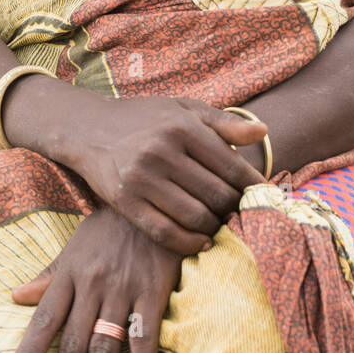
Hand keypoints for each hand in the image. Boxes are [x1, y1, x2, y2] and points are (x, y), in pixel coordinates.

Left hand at [7, 208, 181, 352]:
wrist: (151, 198)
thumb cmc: (110, 225)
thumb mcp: (75, 244)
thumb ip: (49, 274)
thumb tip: (16, 297)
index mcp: (70, 274)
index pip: (44, 320)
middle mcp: (92, 284)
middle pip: (74, 343)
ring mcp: (123, 287)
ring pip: (106, 345)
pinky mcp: (152, 289)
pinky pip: (145, 333)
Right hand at [58, 94, 266, 255]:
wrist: (88, 128)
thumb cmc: (144, 118)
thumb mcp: (183, 109)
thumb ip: (223, 123)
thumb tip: (264, 132)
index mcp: (181, 126)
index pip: (231, 167)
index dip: (253, 187)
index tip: (265, 198)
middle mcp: (162, 151)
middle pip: (216, 195)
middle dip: (236, 209)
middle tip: (244, 215)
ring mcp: (142, 178)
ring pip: (195, 217)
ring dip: (215, 227)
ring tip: (222, 224)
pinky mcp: (125, 202)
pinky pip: (166, 232)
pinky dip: (189, 243)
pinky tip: (201, 242)